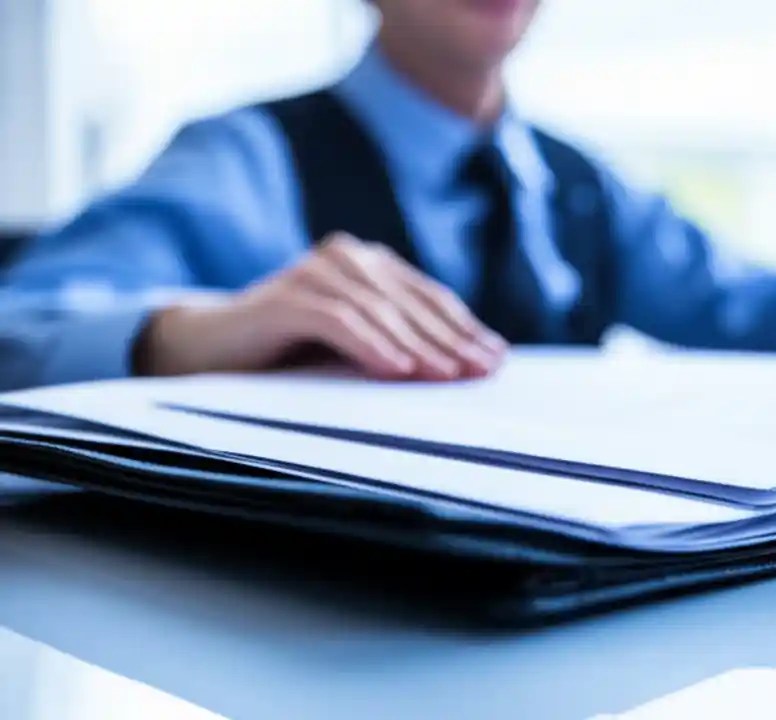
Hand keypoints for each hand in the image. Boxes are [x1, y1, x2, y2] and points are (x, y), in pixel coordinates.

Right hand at [135, 233, 507, 379]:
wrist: (208, 347)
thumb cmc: (292, 351)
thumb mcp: (356, 345)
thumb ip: (400, 343)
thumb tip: (468, 366)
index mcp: (370, 265)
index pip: (430, 299)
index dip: (466, 329)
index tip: (497, 361)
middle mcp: (346, 258)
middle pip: (412, 304)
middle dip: (451, 340)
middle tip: (482, 372)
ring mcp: (314, 273)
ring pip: (380, 310)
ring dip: (417, 344)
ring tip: (447, 375)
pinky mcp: (285, 297)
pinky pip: (337, 320)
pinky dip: (370, 344)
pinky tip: (396, 370)